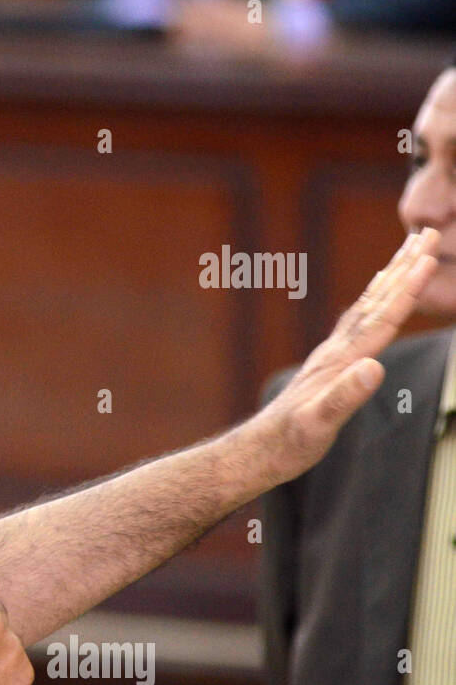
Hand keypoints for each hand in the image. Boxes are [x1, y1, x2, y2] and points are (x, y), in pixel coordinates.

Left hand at [248, 227, 439, 486]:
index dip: (406, 288)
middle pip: (376, 301)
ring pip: (367, 307)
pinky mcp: (327, 365)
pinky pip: (357, 323)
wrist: (257, 451)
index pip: (381, 318)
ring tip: (409, 250)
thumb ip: (345, 397)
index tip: (428, 257)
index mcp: (341, 362)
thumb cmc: (288, 443)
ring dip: (390, 278)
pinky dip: (372, 303)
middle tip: (427, 234)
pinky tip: (376, 298)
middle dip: (404, 268)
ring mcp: (331, 356)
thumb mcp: (319, 424)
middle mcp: (336, 351)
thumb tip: (374, 367)